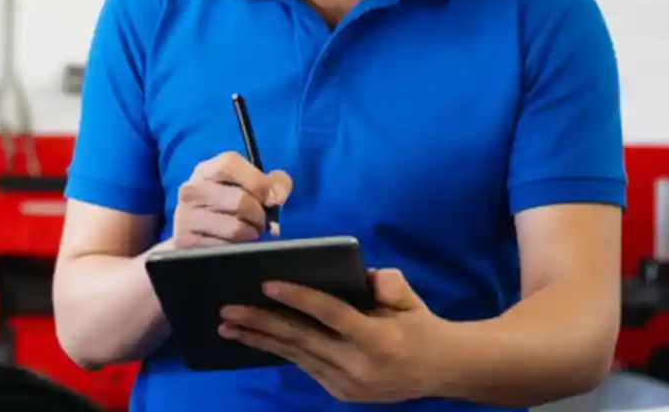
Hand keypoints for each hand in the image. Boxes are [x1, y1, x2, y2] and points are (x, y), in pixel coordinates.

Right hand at [171, 151, 291, 248]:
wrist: (195, 230)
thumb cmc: (229, 203)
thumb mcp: (250, 185)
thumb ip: (275, 183)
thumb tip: (278, 196)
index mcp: (206, 170)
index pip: (231, 164)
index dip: (258, 181)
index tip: (271, 197)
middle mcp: (191, 190)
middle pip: (240, 200)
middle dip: (259, 214)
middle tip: (259, 219)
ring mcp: (186, 217)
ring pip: (235, 228)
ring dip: (251, 233)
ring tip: (248, 231)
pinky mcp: (187, 242)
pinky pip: (226, 248)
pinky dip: (238, 248)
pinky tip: (234, 243)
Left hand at [218, 269, 448, 402]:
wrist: (441, 370)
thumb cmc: (419, 325)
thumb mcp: (409, 298)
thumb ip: (386, 283)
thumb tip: (359, 276)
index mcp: (378, 340)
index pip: (330, 315)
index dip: (298, 298)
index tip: (267, 284)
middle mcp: (358, 366)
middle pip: (301, 339)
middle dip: (260, 322)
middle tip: (227, 310)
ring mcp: (347, 384)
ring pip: (295, 356)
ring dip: (259, 339)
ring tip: (227, 327)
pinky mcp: (340, 393)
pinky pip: (304, 366)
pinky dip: (279, 350)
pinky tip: (255, 338)